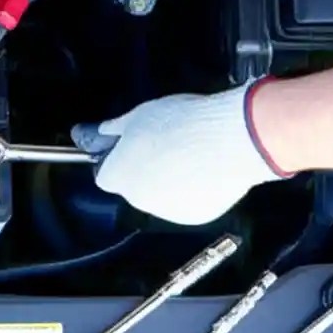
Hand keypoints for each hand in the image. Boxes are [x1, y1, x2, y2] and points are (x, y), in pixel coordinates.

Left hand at [78, 82, 290, 225]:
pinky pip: (188, 202)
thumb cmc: (182, 123)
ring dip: (168, 181)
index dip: (116, 160)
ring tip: (191, 155)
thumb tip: (99, 132)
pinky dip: (193, 190)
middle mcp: (139, 200)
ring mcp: (168, 212)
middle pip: (133, 187)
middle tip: (164, 145)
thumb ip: (115, 129)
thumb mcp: (139, 115)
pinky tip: (207, 170)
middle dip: (144, 170)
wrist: (233, 140)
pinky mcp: (197, 217)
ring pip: (161, 196)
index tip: (129, 146)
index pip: (105, 175)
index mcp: (120, 176)